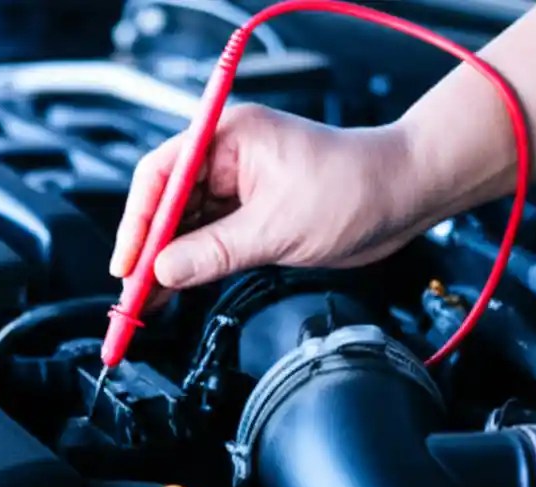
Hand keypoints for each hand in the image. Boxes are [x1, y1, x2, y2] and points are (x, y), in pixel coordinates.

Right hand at [110, 105, 424, 290]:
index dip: (137, 221)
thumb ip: (216, 251)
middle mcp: (225, 157)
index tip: (127, 262)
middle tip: (130, 291)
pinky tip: (169, 290)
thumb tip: (165, 271)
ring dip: (164, 263)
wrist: (408, 194)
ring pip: (181, 226)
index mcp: (228, 137)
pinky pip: (204, 240)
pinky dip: (187, 266)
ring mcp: (235, 185)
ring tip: (144, 300)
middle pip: (165, 204)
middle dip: (146, 249)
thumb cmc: (359, 186)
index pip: (160, 175)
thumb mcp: (279, 226)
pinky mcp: (247, 213)